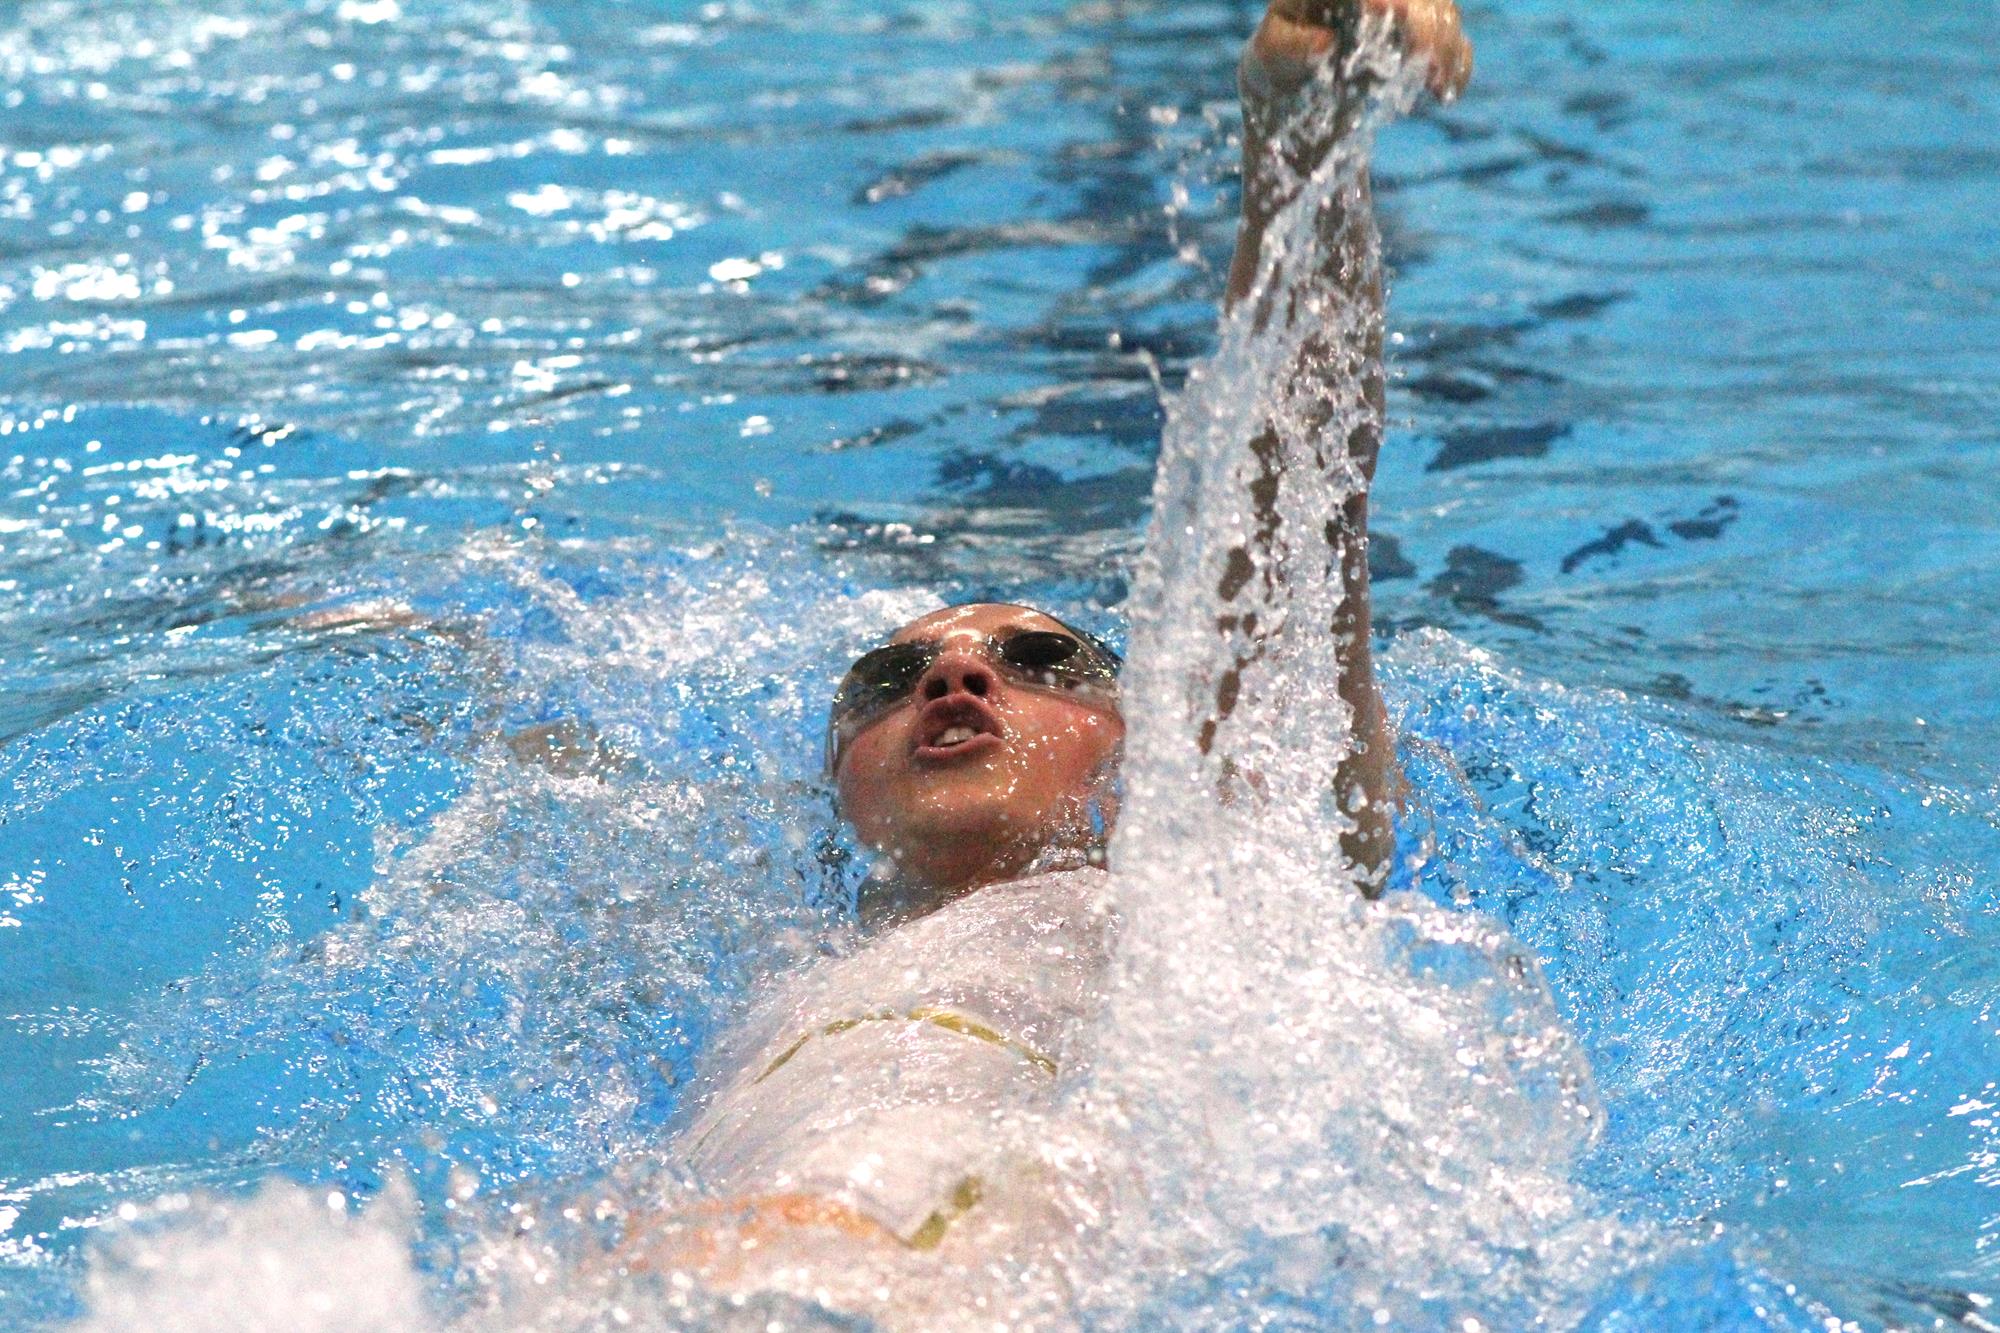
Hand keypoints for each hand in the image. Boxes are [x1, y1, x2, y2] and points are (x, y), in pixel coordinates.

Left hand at [1243, 0, 1471, 105]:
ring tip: (1434, 84)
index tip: (1381, 8)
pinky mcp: (1421, 38)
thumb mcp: (1268, 57)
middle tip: (1421, 57)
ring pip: (1443, 12)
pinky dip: (1457, 66)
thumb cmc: (1277, 67)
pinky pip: (1454, 42)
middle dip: (1424, 23)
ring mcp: (1403, 11)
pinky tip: (1446, 91)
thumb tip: (1326, 42)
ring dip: (1446, 47)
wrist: (1295, 90)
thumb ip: (1290, 45)